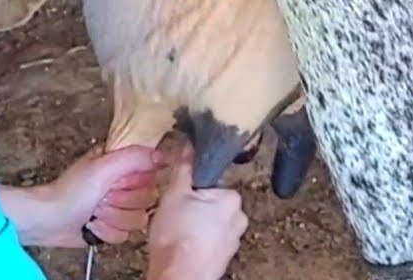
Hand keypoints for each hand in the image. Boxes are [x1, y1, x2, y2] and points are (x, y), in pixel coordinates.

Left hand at [0, 144, 162, 247]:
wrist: (50, 220)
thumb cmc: (70, 192)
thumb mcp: (103, 167)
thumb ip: (134, 158)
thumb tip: (162, 154)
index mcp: (120, 163)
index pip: (151, 174)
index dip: (136, 182)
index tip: (119, 183)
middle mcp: (121, 183)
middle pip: (147, 199)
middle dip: (123, 202)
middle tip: (102, 197)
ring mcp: (118, 206)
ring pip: (138, 219)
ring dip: (114, 218)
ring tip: (95, 211)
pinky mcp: (113, 226)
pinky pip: (125, 235)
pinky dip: (107, 231)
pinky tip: (93, 224)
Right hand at [145, 156, 247, 279]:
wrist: (180, 276)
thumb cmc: (178, 237)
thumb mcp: (174, 192)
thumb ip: (183, 167)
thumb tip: (188, 145)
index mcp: (232, 199)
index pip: (211, 180)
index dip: (190, 185)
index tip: (178, 192)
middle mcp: (239, 218)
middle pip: (210, 200)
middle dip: (193, 204)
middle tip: (174, 211)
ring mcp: (233, 239)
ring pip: (209, 221)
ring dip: (194, 222)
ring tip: (176, 230)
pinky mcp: (223, 256)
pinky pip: (208, 239)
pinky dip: (196, 239)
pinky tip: (182, 243)